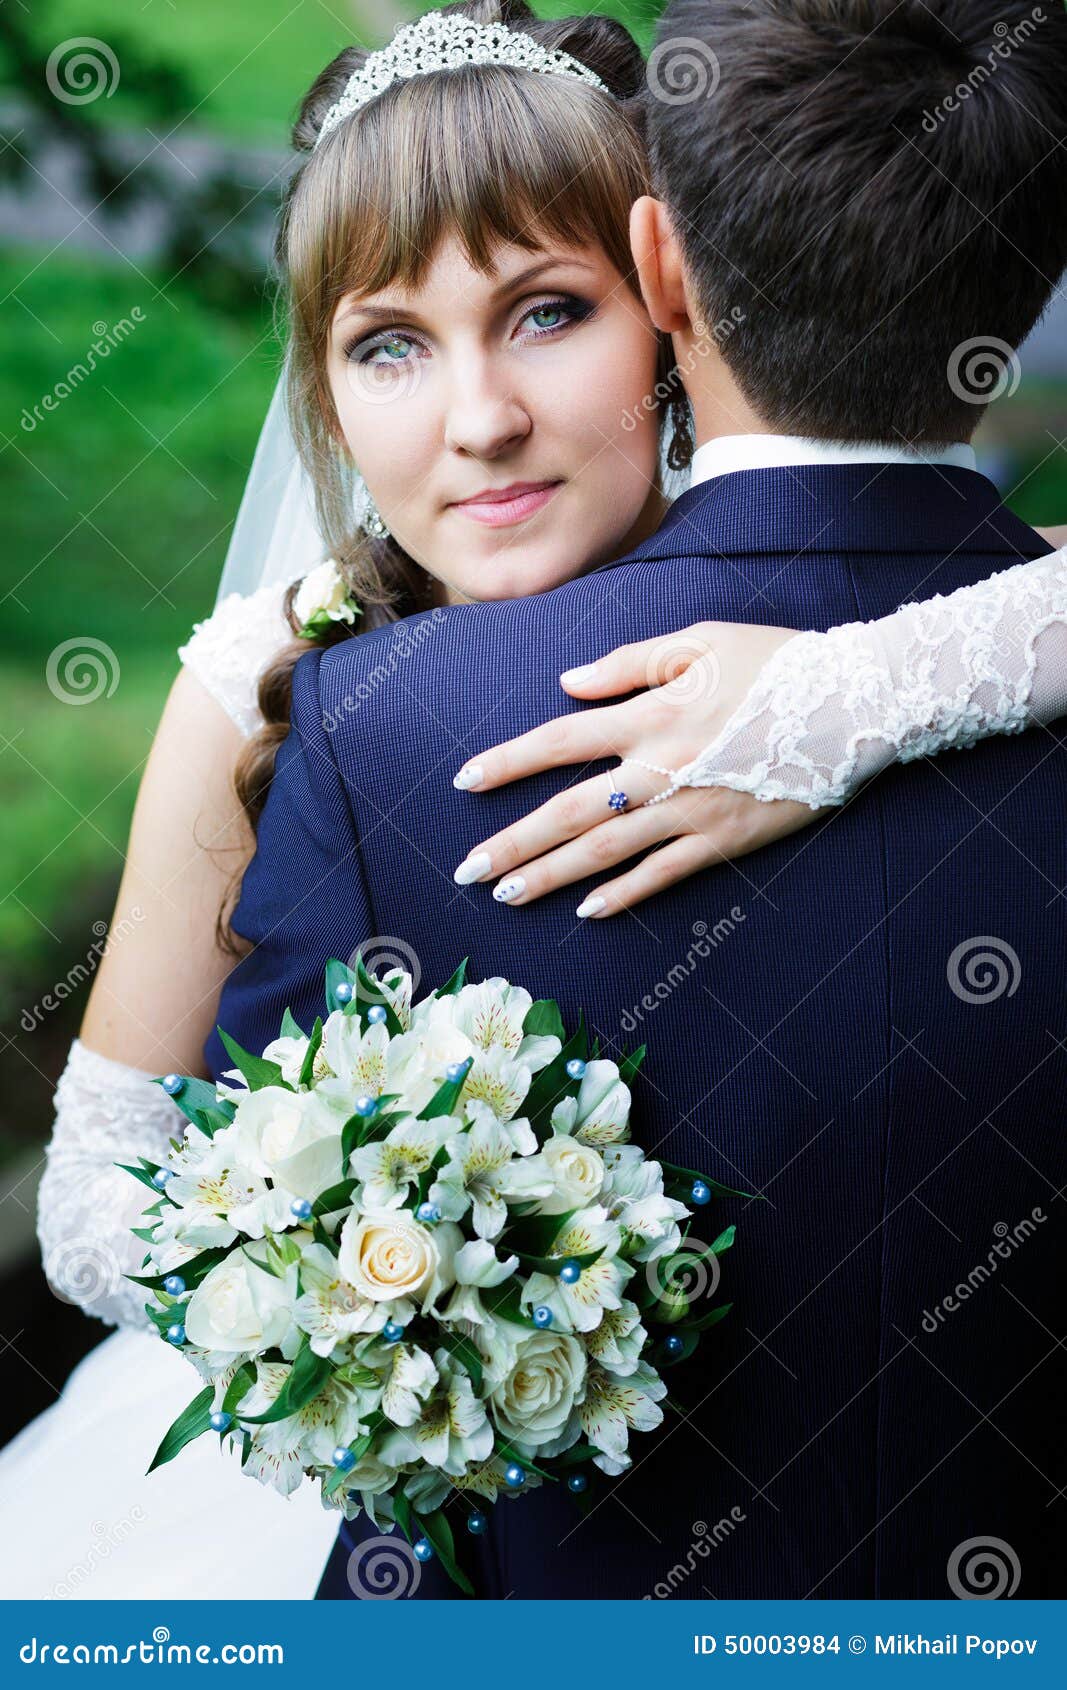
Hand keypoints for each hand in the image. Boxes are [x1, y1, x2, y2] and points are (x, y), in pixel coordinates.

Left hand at [450, 621, 821, 917]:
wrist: (855, 702)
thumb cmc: (775, 662)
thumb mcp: (699, 640)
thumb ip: (628, 664)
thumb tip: (567, 683)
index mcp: (651, 714)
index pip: (560, 740)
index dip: (508, 761)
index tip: (465, 781)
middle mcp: (662, 767)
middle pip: (570, 810)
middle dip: (514, 842)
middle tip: (468, 869)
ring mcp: (693, 808)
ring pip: (608, 850)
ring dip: (553, 875)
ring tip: (507, 895)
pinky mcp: (726, 838)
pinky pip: (665, 873)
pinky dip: (625, 893)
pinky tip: (588, 912)